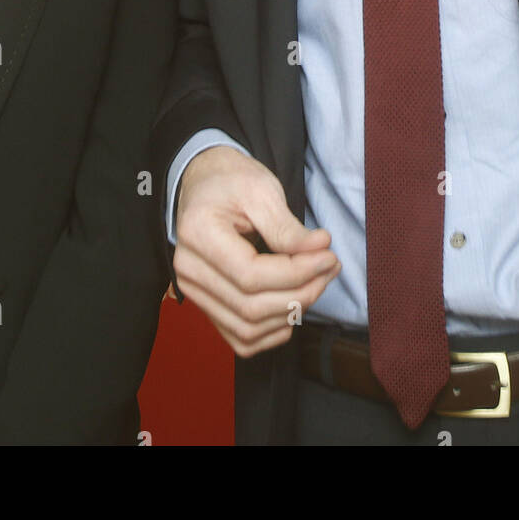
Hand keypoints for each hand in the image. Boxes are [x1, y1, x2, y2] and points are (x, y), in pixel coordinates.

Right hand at [174, 145, 340, 356]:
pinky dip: (272, 332)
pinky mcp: (206, 304)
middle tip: (330, 267)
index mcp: (197, 234)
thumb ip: (287, 227)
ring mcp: (193, 291)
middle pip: (250, 307)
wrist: (205, 182)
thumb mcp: (261, 190)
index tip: (328, 256)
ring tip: (318, 282)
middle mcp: (188, 270)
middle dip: (301, 293)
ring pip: (247, 329)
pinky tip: (294, 308)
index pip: (250, 275)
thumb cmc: (232, 181)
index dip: (296, 273)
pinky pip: (240, 338)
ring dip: (290, 313)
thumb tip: (321, 250)